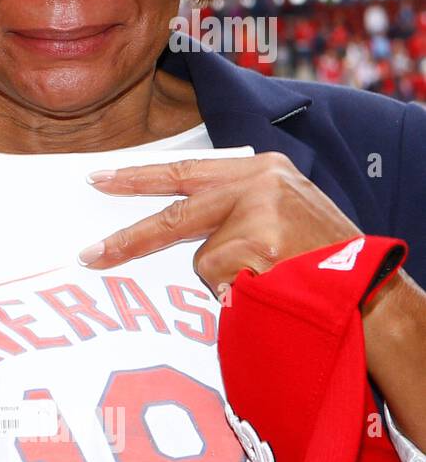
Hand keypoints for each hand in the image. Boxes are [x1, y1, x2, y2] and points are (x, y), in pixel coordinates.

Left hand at [79, 153, 360, 295]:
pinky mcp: (257, 247)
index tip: (97, 177)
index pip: (185, 172)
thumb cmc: (323, 254)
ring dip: (225, 277)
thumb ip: (235, 205)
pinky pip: (219, 281)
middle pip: (174, 214)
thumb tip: (170, 223)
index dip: (137, 178)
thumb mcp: (284, 208)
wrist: (371, 284)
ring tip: (268, 275)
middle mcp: (258, 184)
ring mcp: (257, 215)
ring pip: (202, 258)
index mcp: (261, 169)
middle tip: (89, 254)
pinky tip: (270, 285)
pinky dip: (236, 291)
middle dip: (128, 239)